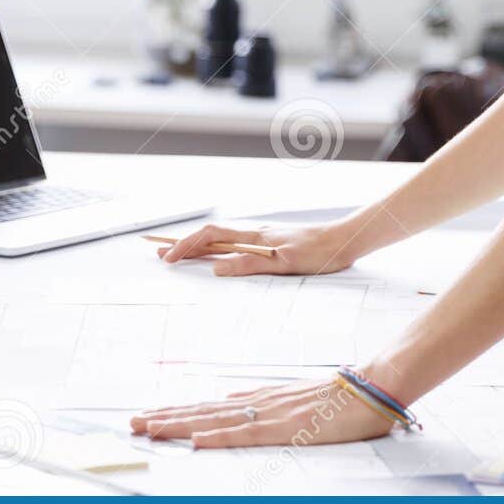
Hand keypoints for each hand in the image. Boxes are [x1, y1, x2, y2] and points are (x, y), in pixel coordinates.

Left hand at [129, 377, 392, 446]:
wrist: (374, 387)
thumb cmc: (342, 396)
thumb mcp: (296, 398)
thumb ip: (264, 401)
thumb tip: (231, 402)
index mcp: (262, 399)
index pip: (211, 406)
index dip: (179, 411)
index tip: (151, 415)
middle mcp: (261, 403)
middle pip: (204, 411)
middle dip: (167, 417)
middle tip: (133, 422)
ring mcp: (272, 413)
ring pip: (216, 420)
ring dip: (180, 424)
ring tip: (149, 428)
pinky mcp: (287, 426)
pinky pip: (246, 433)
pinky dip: (219, 436)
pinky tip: (197, 438)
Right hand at [156, 219, 359, 275]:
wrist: (343, 241)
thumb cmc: (318, 252)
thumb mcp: (283, 263)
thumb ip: (249, 265)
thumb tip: (215, 270)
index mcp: (254, 236)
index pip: (211, 235)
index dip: (187, 245)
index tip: (169, 258)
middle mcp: (255, 234)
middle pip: (212, 237)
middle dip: (185, 245)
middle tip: (161, 255)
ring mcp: (262, 239)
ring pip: (223, 242)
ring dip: (200, 248)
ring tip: (180, 256)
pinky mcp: (271, 246)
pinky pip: (237, 247)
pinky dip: (218, 252)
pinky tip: (216, 258)